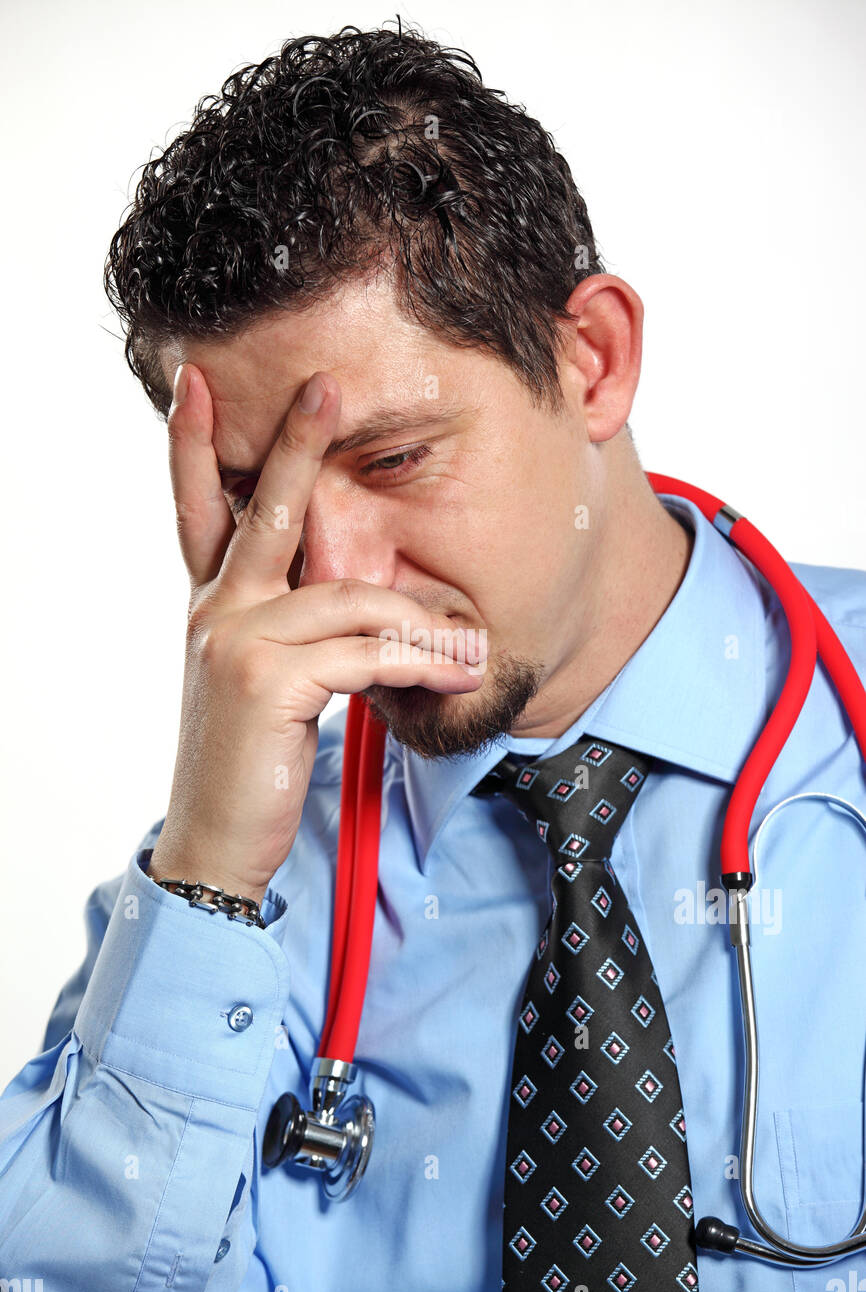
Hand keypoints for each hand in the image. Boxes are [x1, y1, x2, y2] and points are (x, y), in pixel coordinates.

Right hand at [148, 365, 483, 901]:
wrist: (217, 839)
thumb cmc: (250, 762)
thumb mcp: (267, 683)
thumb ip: (300, 634)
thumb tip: (369, 604)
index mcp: (214, 606)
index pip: (201, 510)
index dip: (193, 446)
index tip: (198, 385)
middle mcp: (215, 611)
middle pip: (263, 512)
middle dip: (296, 446)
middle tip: (325, 389)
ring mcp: (234, 640)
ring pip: (350, 598)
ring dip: (424, 623)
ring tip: (475, 645)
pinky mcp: (265, 678)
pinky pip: (365, 652)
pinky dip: (417, 663)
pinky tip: (454, 675)